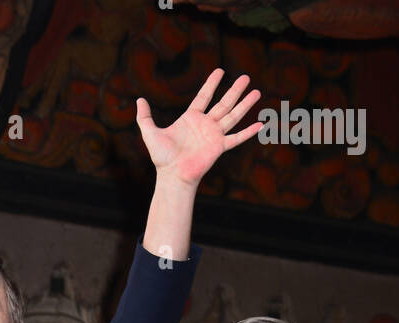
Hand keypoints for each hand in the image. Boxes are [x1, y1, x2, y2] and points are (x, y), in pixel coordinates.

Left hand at [137, 69, 260, 186]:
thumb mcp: (150, 132)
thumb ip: (145, 116)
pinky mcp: (219, 147)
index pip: (204, 96)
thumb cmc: (162, 157)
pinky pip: (236, 138)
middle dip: (235, 91)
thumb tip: (138, 100)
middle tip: (246, 77)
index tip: (220, 71)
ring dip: (245, 104)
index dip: (211, 84)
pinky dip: (248, 132)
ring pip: (233, 115)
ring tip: (257, 92)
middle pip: (223, 103)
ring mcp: (214, 135)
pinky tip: (260, 124)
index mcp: (191, 118)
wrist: (172, 176)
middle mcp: (205, 125)